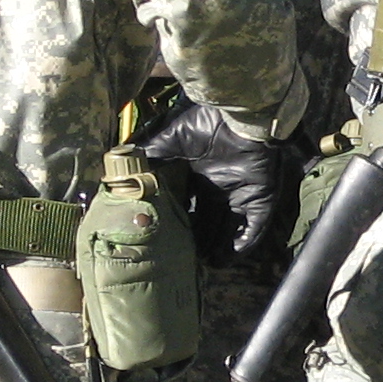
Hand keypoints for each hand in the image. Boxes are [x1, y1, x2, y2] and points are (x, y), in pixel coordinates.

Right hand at [138, 100, 295, 266]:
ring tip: (207, 265)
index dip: (181, 225)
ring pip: (230, 229)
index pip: (190, 208)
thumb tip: (122, 171)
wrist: (237, 116)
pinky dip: (243, 242)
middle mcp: (221, 190)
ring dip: (220, 248)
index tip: (168, 241)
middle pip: (209, 223)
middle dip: (200, 241)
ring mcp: (241, 195)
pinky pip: (254, 226)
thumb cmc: (205, 125)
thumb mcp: (170, 141)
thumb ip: (150, 157)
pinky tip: (230, 256)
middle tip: (186, 260)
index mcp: (201, 179)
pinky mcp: (260, 198)